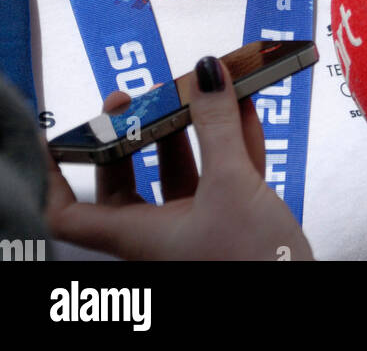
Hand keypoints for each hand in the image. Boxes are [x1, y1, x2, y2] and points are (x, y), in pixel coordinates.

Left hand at [46, 57, 313, 260]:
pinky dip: (232, 141)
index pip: (72, 213)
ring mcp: (198, 228)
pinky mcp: (233, 224)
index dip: (58, 175)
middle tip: (143, 96)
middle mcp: (162, 233)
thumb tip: (207, 73)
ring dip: (193, 128)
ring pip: (182, 173)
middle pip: (130, 180)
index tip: (61, 135)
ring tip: (203, 88)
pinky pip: (223, 176)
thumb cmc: (252, 265)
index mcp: (139, 234)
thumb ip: (217, 127)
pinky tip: (243, 109)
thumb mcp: (233, 185)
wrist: (300, 301)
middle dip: (137, 133)